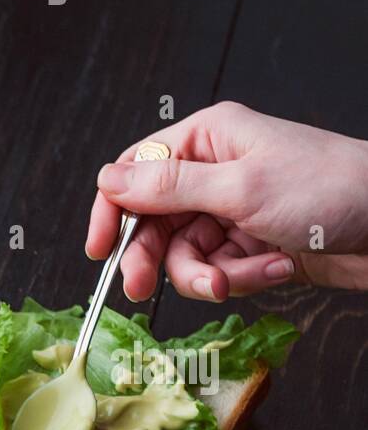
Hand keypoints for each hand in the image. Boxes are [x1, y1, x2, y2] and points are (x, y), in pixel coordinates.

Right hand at [86, 101, 367, 300]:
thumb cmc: (330, 190)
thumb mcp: (239, 188)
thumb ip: (167, 187)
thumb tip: (108, 179)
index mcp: (207, 140)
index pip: (135, 172)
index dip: (111, 212)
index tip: (99, 251)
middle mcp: (213, 172)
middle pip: (152, 223)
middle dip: (155, 259)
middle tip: (142, 290)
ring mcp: (230, 210)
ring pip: (182, 256)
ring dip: (208, 276)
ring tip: (242, 277)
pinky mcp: (248, 245)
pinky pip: (217, 271)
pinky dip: (241, 278)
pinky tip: (275, 270)